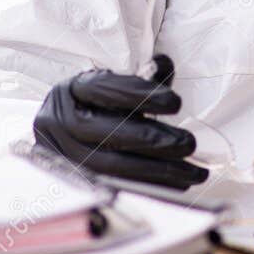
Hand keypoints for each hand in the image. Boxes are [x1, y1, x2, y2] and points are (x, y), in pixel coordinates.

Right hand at [33, 53, 207, 190]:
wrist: (60, 133)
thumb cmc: (93, 105)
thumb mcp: (109, 85)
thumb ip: (139, 78)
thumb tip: (164, 65)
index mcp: (71, 90)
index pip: (105, 90)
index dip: (141, 95)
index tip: (175, 103)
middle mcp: (62, 123)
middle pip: (110, 134)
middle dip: (155, 140)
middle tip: (189, 142)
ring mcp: (65, 155)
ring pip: (114, 167)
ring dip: (159, 170)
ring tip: (193, 170)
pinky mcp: (76, 180)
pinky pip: (117, 188)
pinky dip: (151, 187)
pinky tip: (178, 184)